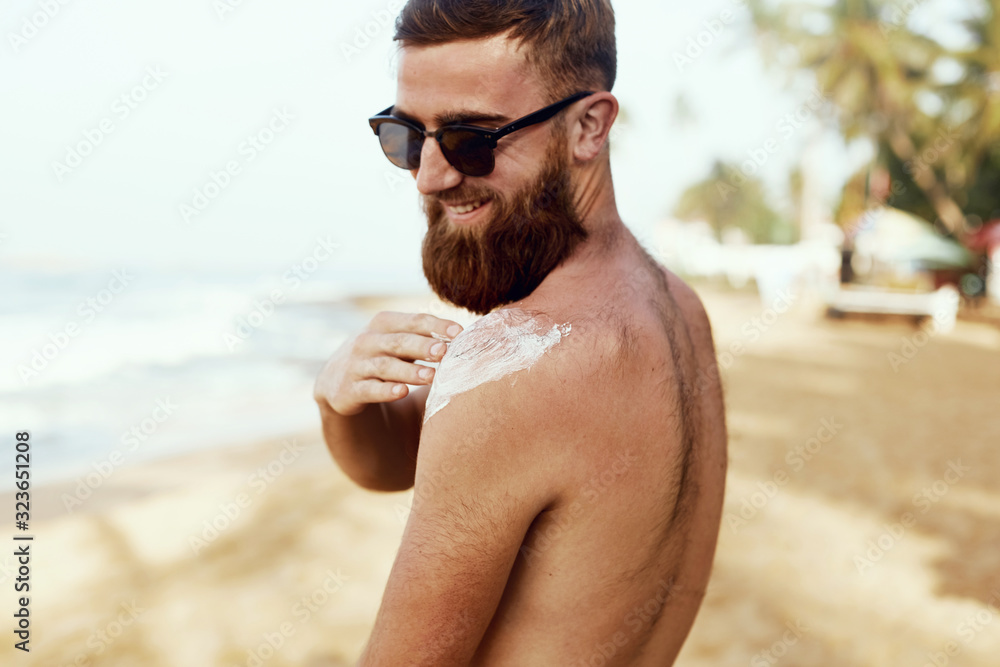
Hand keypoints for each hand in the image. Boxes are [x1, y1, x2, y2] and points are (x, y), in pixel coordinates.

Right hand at [314, 312, 463, 416]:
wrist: (337, 381)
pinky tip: (402, 391)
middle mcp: (367, 340)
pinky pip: (369, 389)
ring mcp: (356, 365)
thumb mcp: (397, 342)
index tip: (460, 332)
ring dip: (409, 371)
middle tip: (445, 352)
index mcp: (383, 323)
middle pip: (399, 342)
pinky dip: (385, 390)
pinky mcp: (348, 389)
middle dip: (423, 346)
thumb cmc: (382, 357)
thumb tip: (467, 337)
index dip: (436, 325)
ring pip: (385, 366)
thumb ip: (425, 338)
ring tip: (432, 377)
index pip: (414, 320)